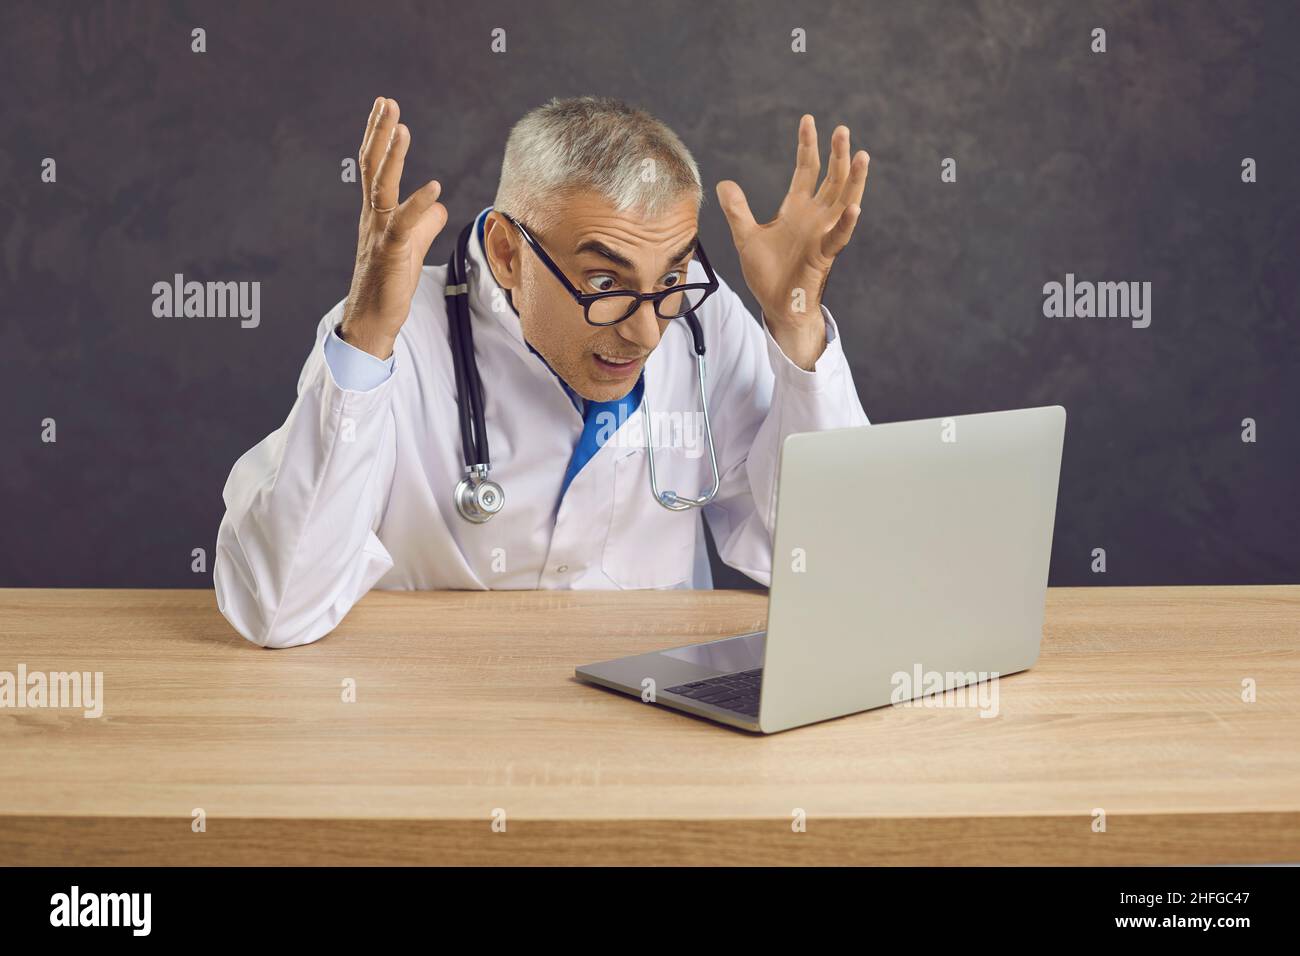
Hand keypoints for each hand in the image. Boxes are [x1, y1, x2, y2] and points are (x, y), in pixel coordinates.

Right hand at [339, 96, 448, 359]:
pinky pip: (403, 224)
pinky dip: (418, 204)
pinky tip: (434, 187)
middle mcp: (373, 217)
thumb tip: (439, 204)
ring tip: (402, 128)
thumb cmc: (390, 283)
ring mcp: (379, 234)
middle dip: (380, 132)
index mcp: (377, 213)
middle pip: (373, 167)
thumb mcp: (412, 246)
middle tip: (387, 102)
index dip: (380, 136)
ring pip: (382, 188)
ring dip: (392, 157)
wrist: (373, 319)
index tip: (385, 107)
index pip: (375, 166)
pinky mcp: (391, 254)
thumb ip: (424, 222)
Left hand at [716, 115, 867, 368]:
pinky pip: (839, 237)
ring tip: (862, 156)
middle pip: (831, 178)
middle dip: (836, 154)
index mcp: (796, 208)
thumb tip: (724, 183)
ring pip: (844, 201)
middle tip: (841, 129)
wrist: (776, 304)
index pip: (806, 169)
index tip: (808, 121)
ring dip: (853, 180)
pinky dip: (847, 223)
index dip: (808, 146)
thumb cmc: (767, 272)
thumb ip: (737, 210)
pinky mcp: (824, 254)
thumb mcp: (746, 236)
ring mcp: (822, 234)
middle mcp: (814, 216)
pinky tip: (854, 207)